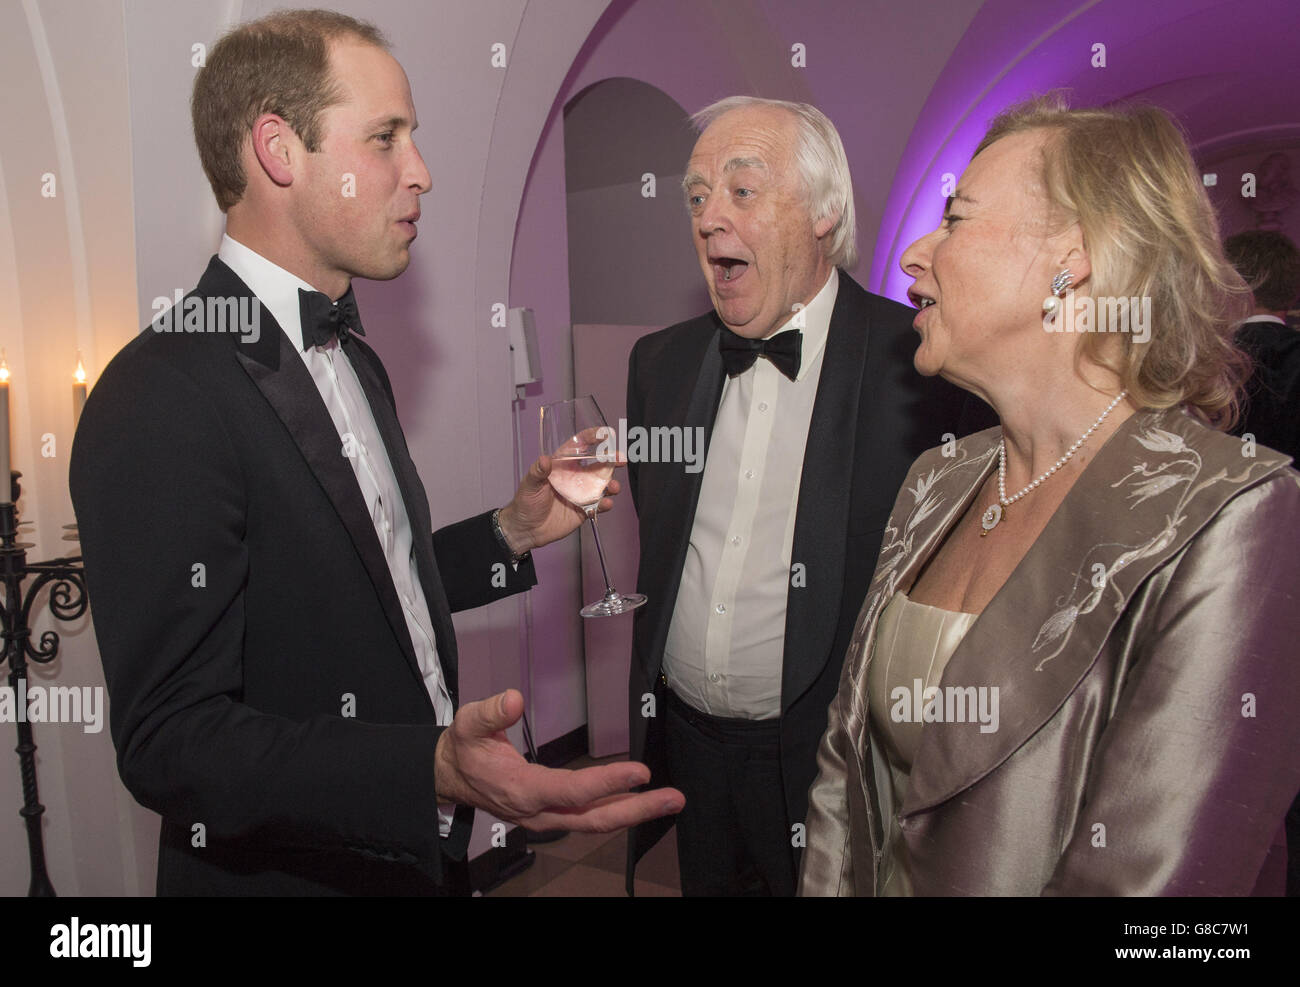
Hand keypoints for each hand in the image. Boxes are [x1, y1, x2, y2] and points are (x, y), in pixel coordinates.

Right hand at [434, 690, 683, 831]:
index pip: (573, 792)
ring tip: (667, 800)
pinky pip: (590, 817)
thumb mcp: (467, 724)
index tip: (640, 771)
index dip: (608, 783)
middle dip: (636, 810)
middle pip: (595, 819)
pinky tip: (638, 800)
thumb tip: (513, 699)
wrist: (451, 776)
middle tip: (673, 799)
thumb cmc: (464, 749)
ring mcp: (547, 817)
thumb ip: (490, 712)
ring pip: (596, 822)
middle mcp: (539, 812)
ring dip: (633, 812)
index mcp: (521, 790)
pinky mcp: (552, 814)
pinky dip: (617, 810)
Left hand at [496, 450, 623, 554]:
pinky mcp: (584, 509)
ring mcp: (582, 493)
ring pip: (602, 485)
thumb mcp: (529, 485)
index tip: (605, 434)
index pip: (580, 446)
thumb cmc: (526, 502)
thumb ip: (538, 472)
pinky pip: (599, 505)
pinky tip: (606, 503)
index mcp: (563, 465)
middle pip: (598, 464)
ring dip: (611, 484)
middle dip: (612, 460)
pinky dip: (605, 504)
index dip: (592, 438)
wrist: (527, 530)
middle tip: (622, 459)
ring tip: (613, 487)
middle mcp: (576, 476)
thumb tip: (544, 459)